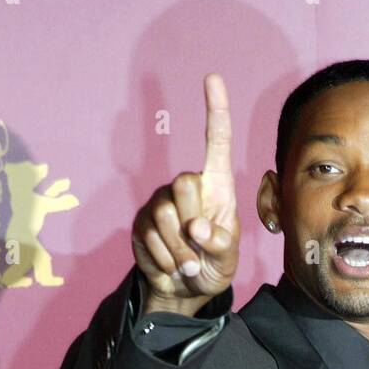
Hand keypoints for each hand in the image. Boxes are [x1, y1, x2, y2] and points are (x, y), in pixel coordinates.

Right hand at [131, 72, 239, 312]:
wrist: (185, 290)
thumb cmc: (213, 265)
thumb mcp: (227, 259)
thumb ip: (220, 242)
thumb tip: (196, 227)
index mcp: (217, 186)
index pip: (217, 142)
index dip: (216, 111)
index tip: (212, 78)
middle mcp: (187, 187)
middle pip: (184, 184)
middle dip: (192, 220)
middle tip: (198, 246)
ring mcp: (161, 202)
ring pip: (165, 215)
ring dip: (180, 250)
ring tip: (188, 263)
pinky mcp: (141, 222)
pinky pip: (150, 236)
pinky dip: (166, 259)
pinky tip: (172, 266)